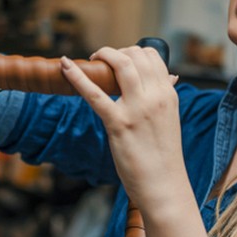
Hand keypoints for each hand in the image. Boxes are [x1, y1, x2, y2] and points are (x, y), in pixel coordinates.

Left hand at [61, 47, 187, 209]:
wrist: (164, 185)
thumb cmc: (163, 155)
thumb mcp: (170, 118)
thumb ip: (165, 96)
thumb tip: (171, 77)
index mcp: (168, 94)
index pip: (151, 56)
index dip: (131, 51)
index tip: (119, 59)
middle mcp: (155, 97)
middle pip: (134, 55)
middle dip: (114, 52)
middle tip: (101, 60)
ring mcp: (137, 109)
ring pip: (120, 65)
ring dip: (102, 55)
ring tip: (90, 60)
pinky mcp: (118, 124)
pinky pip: (94, 94)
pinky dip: (77, 77)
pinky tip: (65, 66)